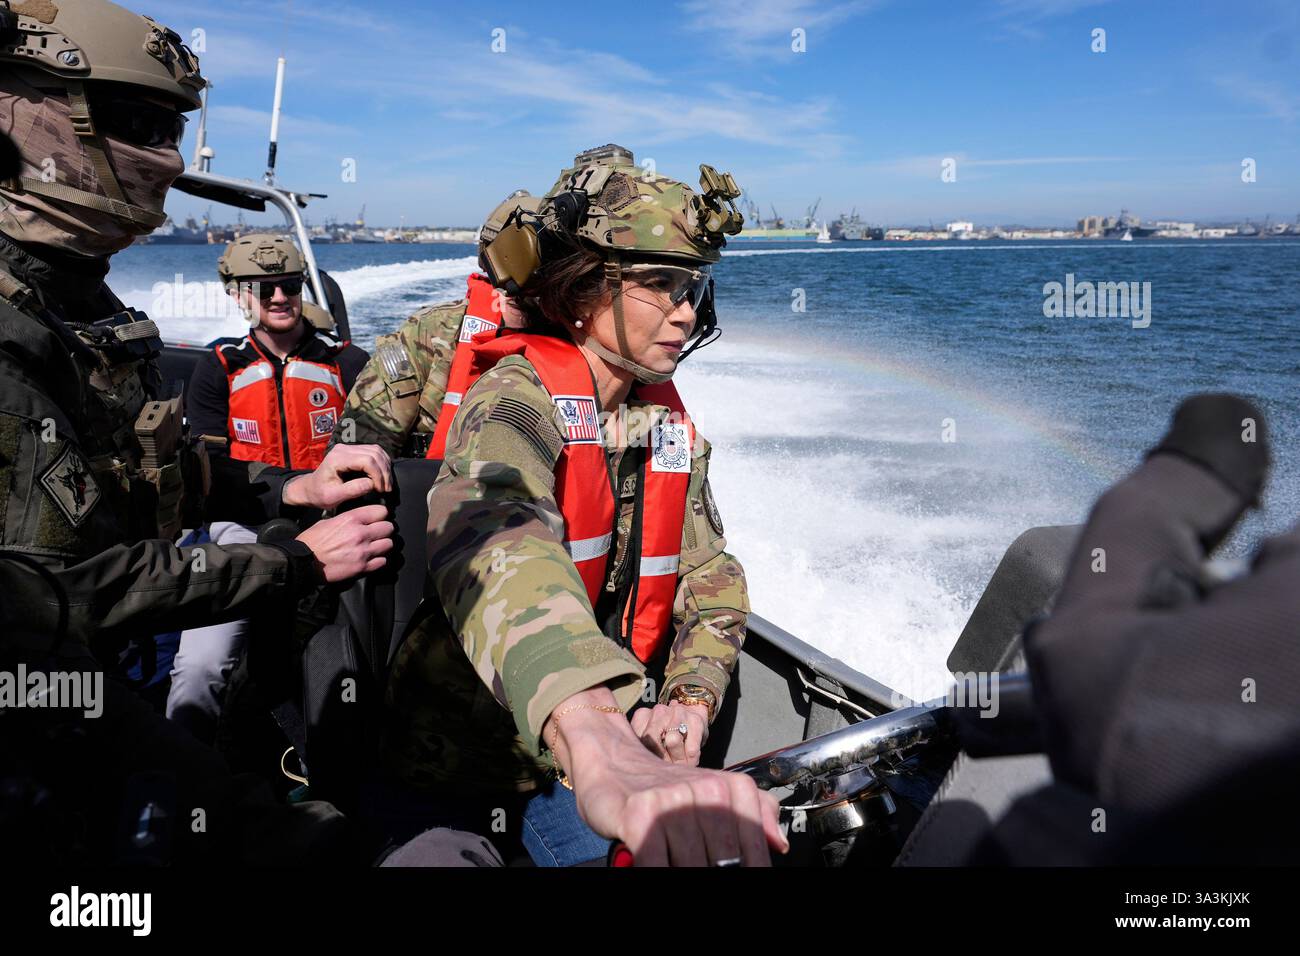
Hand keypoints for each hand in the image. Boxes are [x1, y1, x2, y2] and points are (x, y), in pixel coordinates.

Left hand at [281, 443, 392, 509]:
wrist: (310, 488)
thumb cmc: (319, 494)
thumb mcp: (332, 497)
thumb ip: (352, 490)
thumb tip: (371, 484)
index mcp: (337, 458)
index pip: (367, 460)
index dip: (378, 475)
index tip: (380, 490)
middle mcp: (344, 448)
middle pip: (375, 454)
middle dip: (384, 472)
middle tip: (386, 489)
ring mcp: (349, 447)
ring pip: (377, 451)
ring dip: (385, 467)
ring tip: (385, 484)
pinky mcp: (354, 450)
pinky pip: (375, 452)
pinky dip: (382, 463)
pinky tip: (382, 476)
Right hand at [295, 504, 393, 582]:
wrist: (303, 562)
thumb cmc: (311, 541)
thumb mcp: (327, 521)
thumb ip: (346, 519)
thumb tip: (358, 519)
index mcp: (351, 519)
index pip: (381, 511)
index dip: (380, 515)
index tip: (378, 518)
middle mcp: (360, 534)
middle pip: (389, 527)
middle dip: (384, 530)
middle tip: (378, 533)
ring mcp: (363, 551)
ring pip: (389, 544)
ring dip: (383, 545)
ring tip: (376, 546)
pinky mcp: (362, 567)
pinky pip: (382, 561)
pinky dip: (379, 560)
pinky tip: (371, 558)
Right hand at [548, 689, 786, 866]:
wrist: (613, 763)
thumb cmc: (665, 789)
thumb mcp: (715, 793)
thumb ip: (754, 813)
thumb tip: (779, 844)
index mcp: (732, 789)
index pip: (753, 850)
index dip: (748, 870)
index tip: (736, 874)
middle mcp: (707, 790)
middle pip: (723, 863)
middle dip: (715, 872)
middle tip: (697, 866)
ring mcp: (673, 802)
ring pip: (690, 866)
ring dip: (680, 870)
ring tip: (674, 862)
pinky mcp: (640, 815)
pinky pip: (655, 863)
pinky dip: (654, 870)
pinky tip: (650, 864)